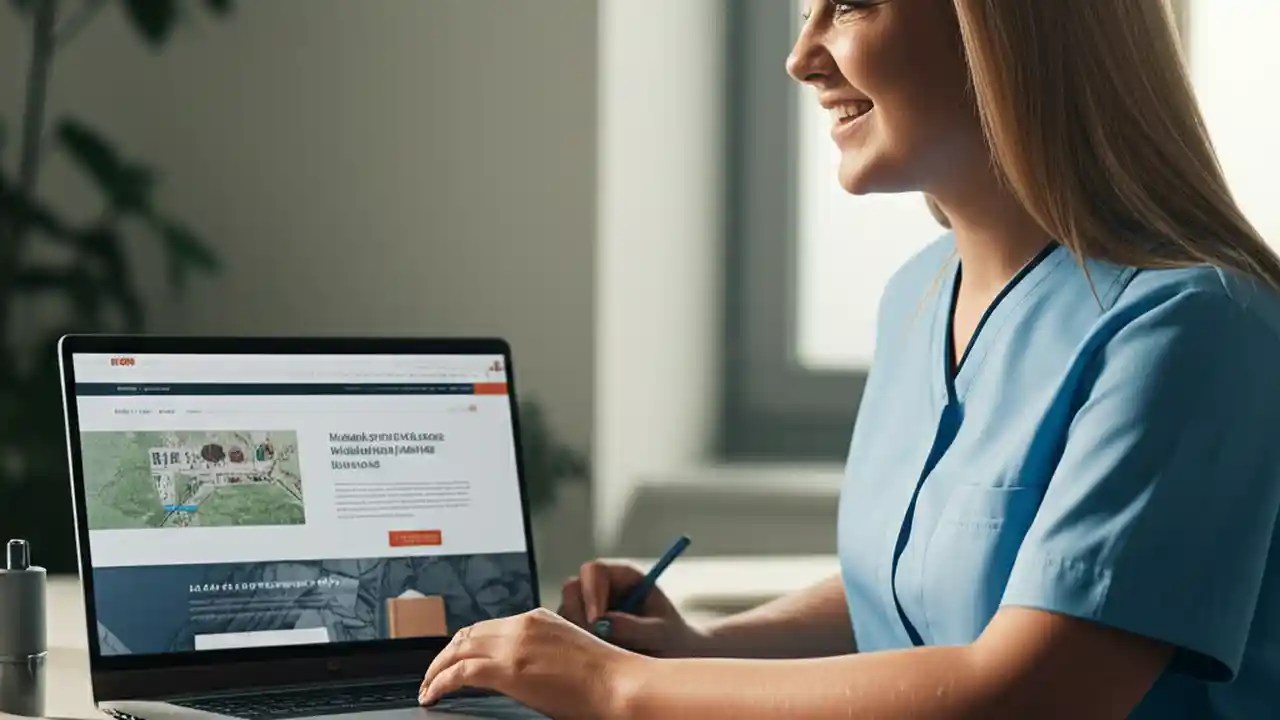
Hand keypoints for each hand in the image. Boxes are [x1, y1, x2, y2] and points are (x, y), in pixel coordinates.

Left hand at [418, 608, 647, 718]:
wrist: (618, 684)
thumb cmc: (604, 678)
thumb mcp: (568, 653)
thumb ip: (542, 653)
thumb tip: (525, 670)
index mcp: (538, 618)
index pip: (490, 626)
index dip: (467, 644)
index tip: (457, 659)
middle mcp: (522, 624)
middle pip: (468, 634)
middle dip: (446, 654)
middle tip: (433, 673)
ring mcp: (514, 644)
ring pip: (458, 649)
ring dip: (436, 668)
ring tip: (427, 687)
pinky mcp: (507, 668)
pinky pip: (459, 672)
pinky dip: (440, 682)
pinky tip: (433, 695)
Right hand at [559, 560, 708, 657]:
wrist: (672, 658)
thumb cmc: (673, 640)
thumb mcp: (661, 633)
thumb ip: (635, 627)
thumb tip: (602, 625)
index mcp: (623, 576)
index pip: (595, 571)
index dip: (592, 592)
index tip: (597, 621)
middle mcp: (601, 588)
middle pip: (572, 589)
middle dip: (578, 617)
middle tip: (596, 644)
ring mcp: (587, 609)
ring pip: (565, 615)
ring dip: (578, 637)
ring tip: (608, 656)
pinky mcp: (579, 630)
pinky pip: (565, 636)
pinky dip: (576, 649)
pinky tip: (599, 662)